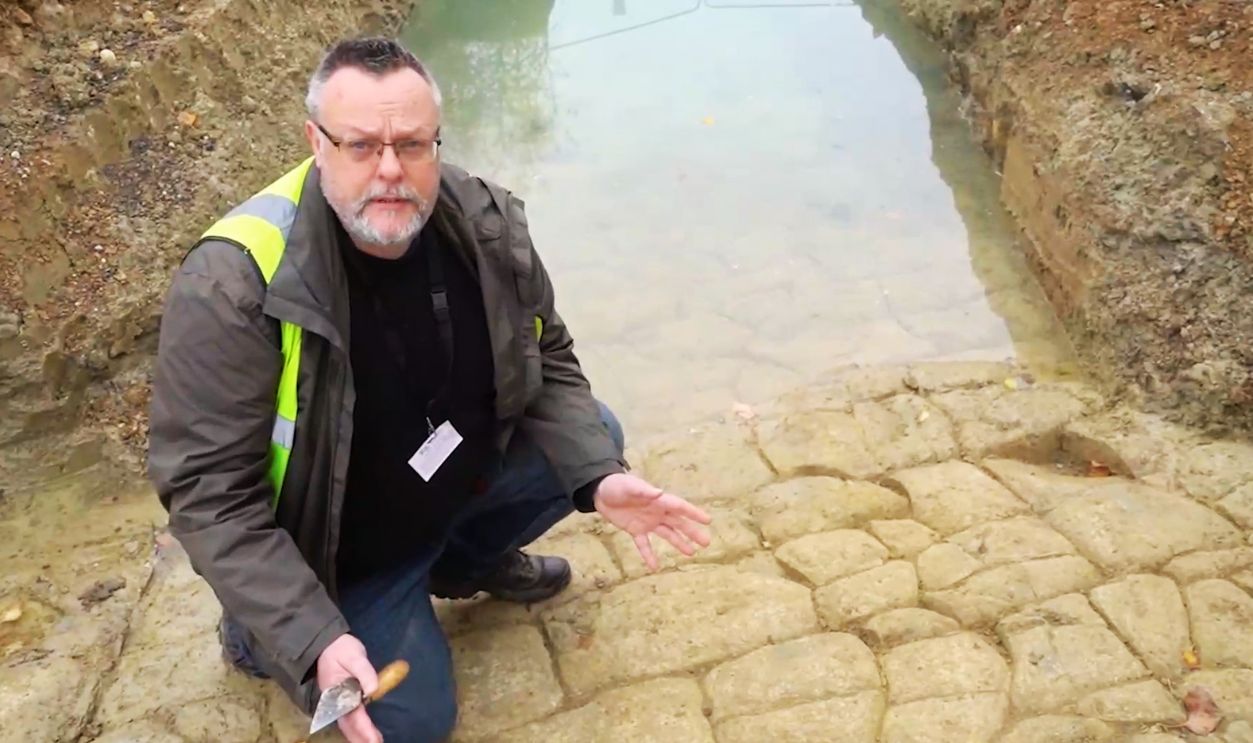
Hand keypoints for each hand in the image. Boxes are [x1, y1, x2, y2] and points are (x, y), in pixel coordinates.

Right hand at [316, 634, 380, 742]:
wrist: (326, 644)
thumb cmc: (340, 649)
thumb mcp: (354, 655)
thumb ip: (364, 672)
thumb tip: (373, 689)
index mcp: (337, 693)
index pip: (353, 714)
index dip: (364, 728)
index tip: (374, 739)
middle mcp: (335, 702)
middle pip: (348, 725)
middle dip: (361, 738)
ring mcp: (336, 702)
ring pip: (347, 725)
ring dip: (359, 736)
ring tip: (374, 742)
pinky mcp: (339, 700)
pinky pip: (348, 719)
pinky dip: (356, 729)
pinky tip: (366, 734)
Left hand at [594, 473, 712, 570]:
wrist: (600, 492)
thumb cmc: (617, 485)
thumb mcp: (629, 486)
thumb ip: (643, 490)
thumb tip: (659, 493)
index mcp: (658, 500)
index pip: (679, 507)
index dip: (693, 513)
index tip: (707, 520)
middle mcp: (657, 512)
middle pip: (678, 523)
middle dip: (692, 532)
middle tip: (706, 542)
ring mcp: (647, 522)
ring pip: (667, 534)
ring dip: (679, 543)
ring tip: (691, 553)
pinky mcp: (635, 530)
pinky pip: (644, 545)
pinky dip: (649, 555)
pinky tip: (655, 567)